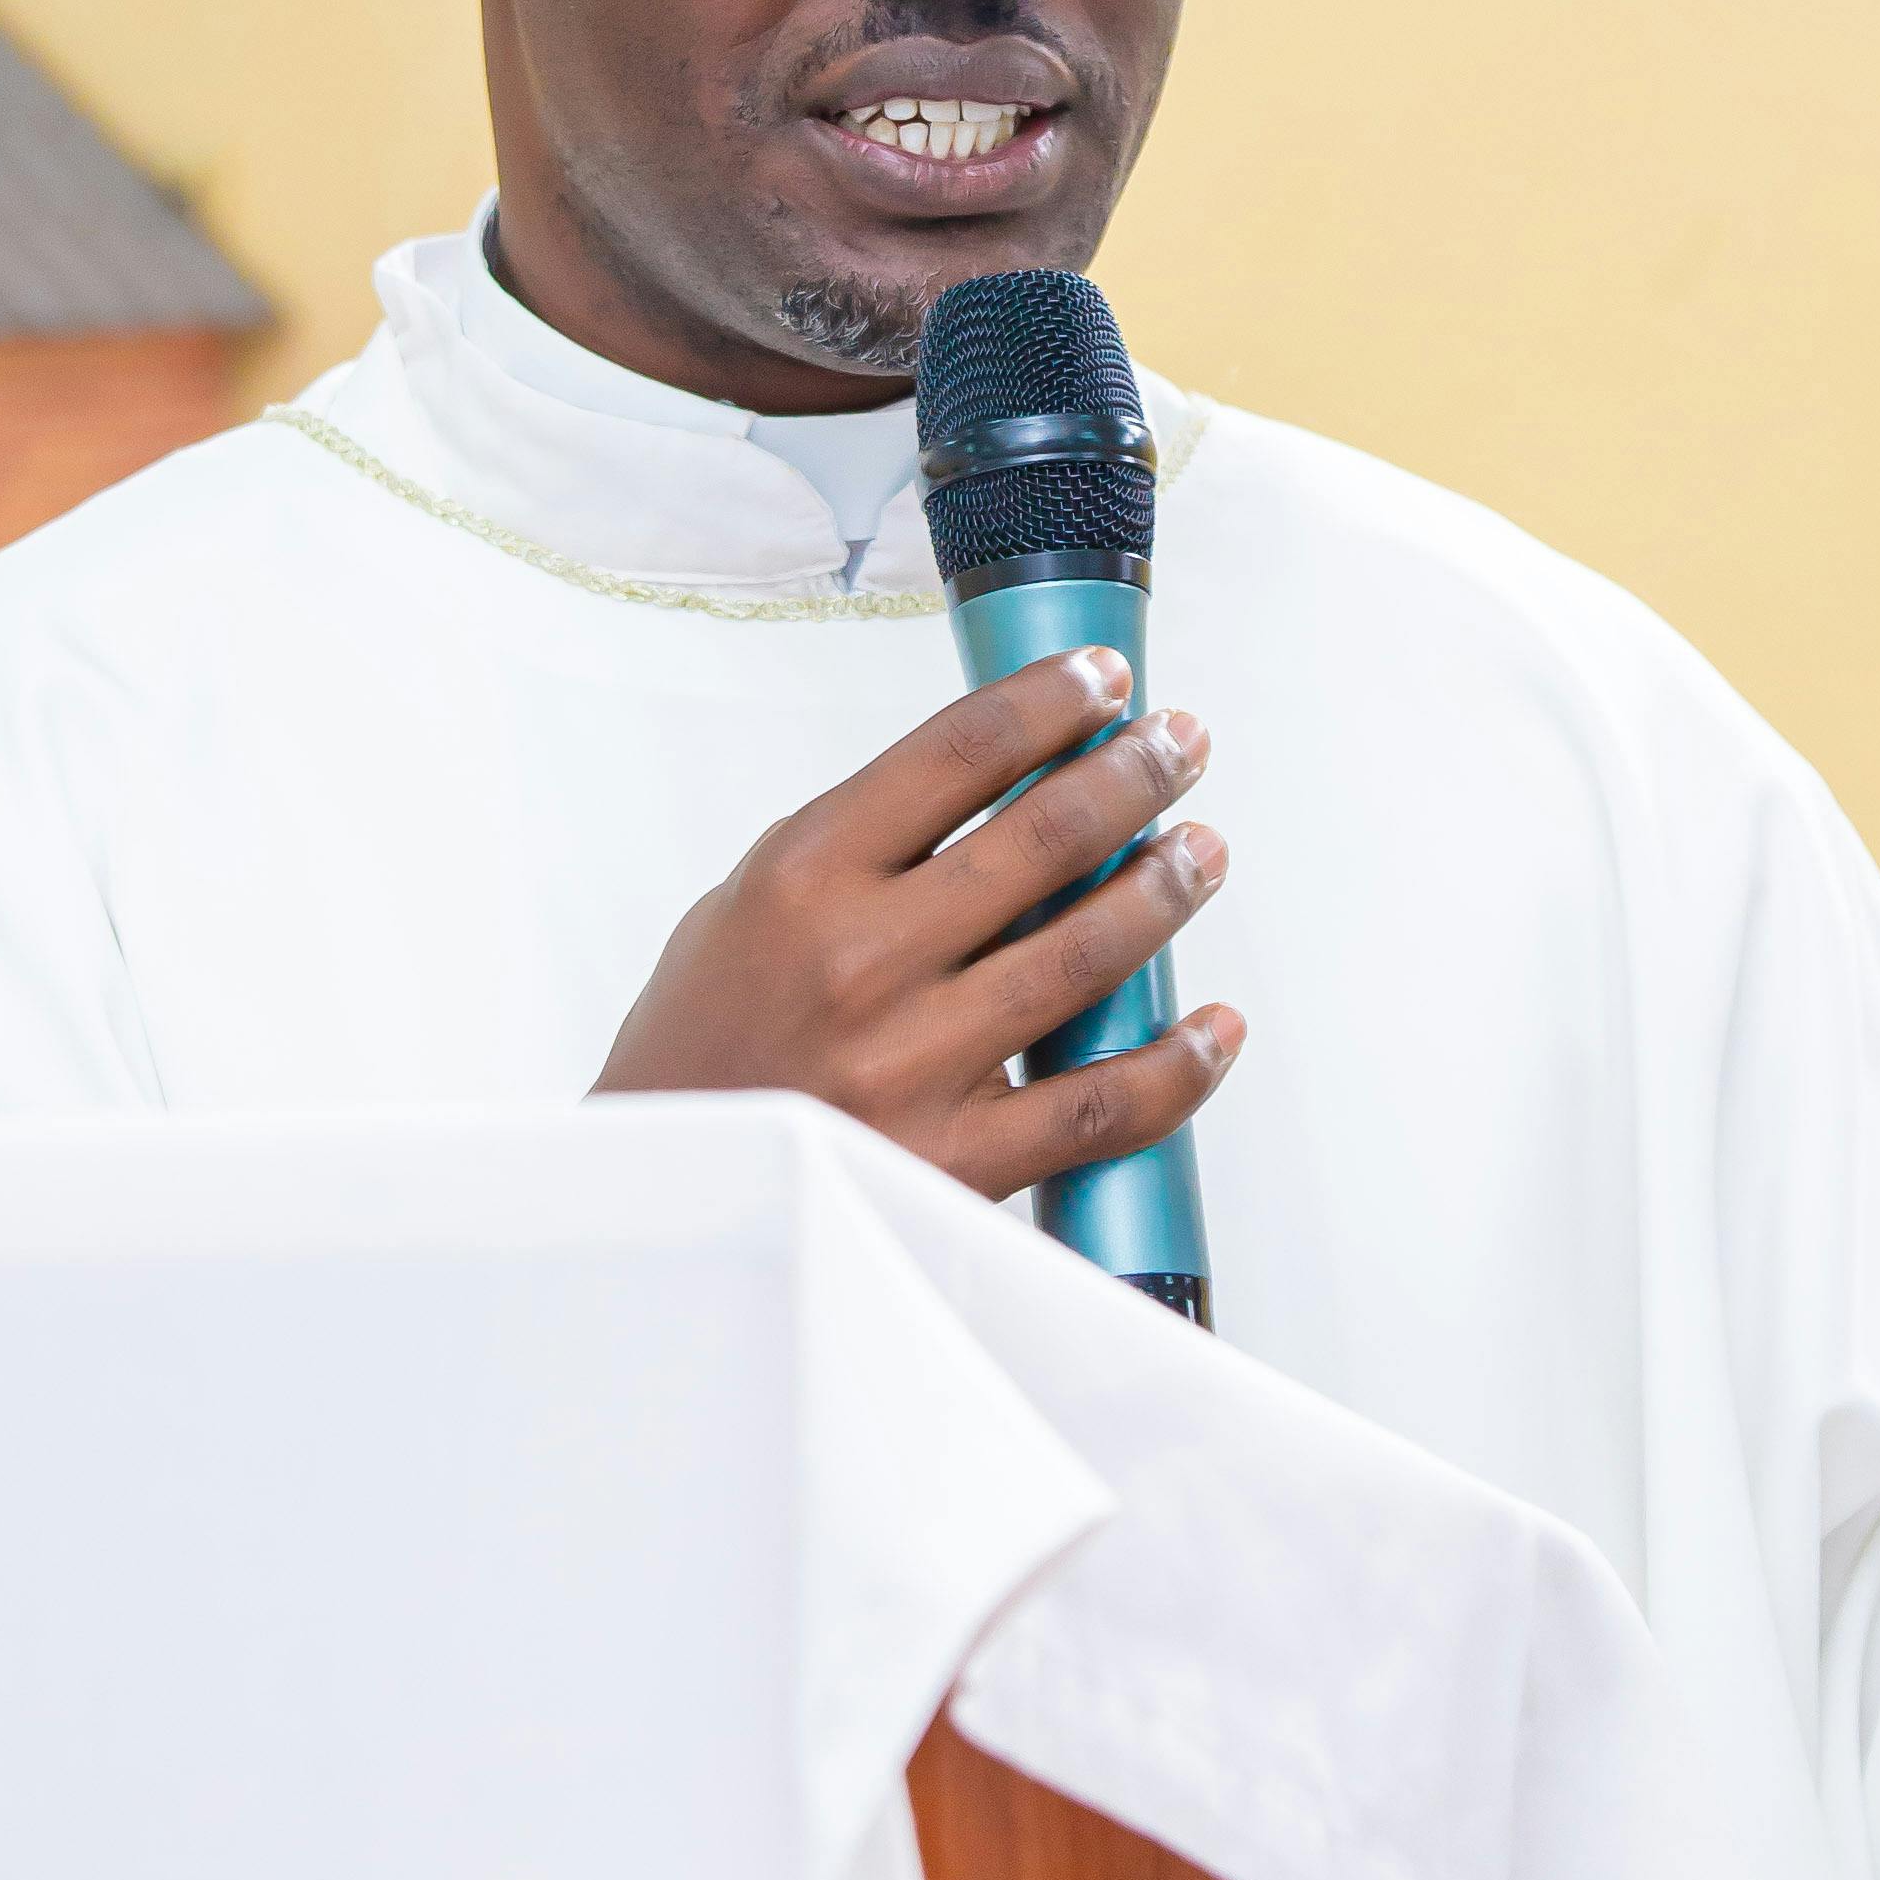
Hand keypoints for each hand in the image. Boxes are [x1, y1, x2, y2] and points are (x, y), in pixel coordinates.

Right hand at [596, 645, 1239, 1200]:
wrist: (663, 1203)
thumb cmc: (701, 1050)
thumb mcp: (739, 910)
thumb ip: (856, 854)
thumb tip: (989, 793)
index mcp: (803, 879)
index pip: (956, 754)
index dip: (1050, 701)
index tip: (1105, 677)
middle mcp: (863, 961)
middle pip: (1042, 839)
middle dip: (1132, 775)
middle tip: (1182, 741)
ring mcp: (915, 1063)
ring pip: (1085, 955)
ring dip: (1164, 891)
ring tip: (1202, 851)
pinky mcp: (957, 1162)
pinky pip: (1100, 1107)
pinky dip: (1178, 1065)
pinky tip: (1216, 1025)